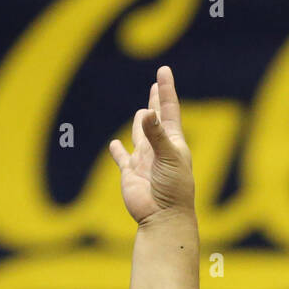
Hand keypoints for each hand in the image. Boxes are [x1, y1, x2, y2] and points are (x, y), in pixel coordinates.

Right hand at [108, 64, 195, 224]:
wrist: (162, 217)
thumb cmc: (173, 189)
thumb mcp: (168, 158)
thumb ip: (156, 135)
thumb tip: (147, 113)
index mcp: (173, 142)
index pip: (168, 110)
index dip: (165, 90)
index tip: (163, 70)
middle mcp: (158, 148)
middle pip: (155, 119)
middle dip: (156, 101)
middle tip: (156, 85)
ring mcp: (143, 160)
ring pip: (139, 135)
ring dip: (140, 123)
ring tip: (142, 113)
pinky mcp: (130, 173)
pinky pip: (122, 158)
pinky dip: (117, 151)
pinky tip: (116, 145)